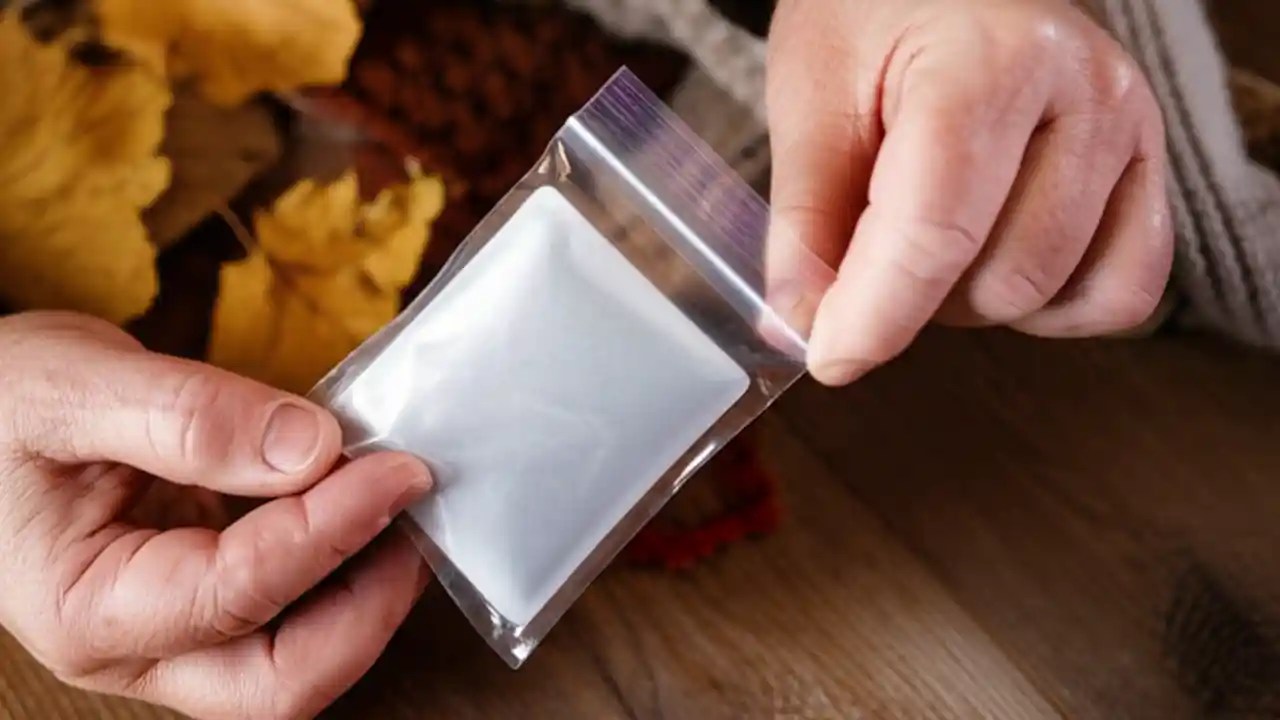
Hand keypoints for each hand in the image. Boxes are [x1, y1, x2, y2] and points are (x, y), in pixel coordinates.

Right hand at [0, 312, 432, 719]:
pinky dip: (342, 568)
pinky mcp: (207, 603)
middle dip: (368, 610)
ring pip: (296, 661)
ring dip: (365, 595)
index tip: (397, 471)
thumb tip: (311, 448)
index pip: (236, 592)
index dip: (330, 531)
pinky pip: (291, 614)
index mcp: (86, 607)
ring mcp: (176, 634)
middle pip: (279, 680)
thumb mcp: (72, 387)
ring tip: (406, 509)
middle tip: (419, 518)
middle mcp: (136, 646)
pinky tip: (369, 505)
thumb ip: (190, 418)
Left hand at [765, 0, 1173, 384]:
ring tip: (934, 235)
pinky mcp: (1150, 169)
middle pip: (999, 279)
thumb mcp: (812, 98)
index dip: (875, 314)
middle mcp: (1084, 93)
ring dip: (973, 301)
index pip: (936, 228)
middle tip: (874, 243)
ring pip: (1050, 294)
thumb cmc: (873, 17)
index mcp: (990, 60)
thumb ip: (806, 219)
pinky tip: (999, 260)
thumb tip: (801, 325)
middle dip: (915, 297)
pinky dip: (1053, 306)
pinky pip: (1122, 292)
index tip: (828, 356)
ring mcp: (1131, 132)